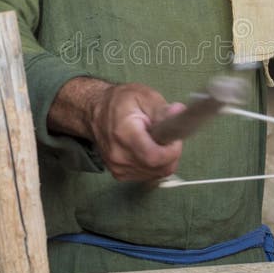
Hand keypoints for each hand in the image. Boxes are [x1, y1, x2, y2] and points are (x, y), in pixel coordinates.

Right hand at [48, 77, 183, 180]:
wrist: (95, 112)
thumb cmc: (120, 102)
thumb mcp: (144, 96)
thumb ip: (162, 108)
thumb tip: (178, 113)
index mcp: (124, 134)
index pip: (154, 157)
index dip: (172, 151)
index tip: (175, 139)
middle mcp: (119, 155)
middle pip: (158, 168)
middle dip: (171, 154)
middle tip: (168, 137)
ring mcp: (118, 167)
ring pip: (156, 174)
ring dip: (164, 160)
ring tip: (156, 141)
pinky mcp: (119, 174)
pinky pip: (148, 175)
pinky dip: (155, 165)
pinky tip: (149, 149)